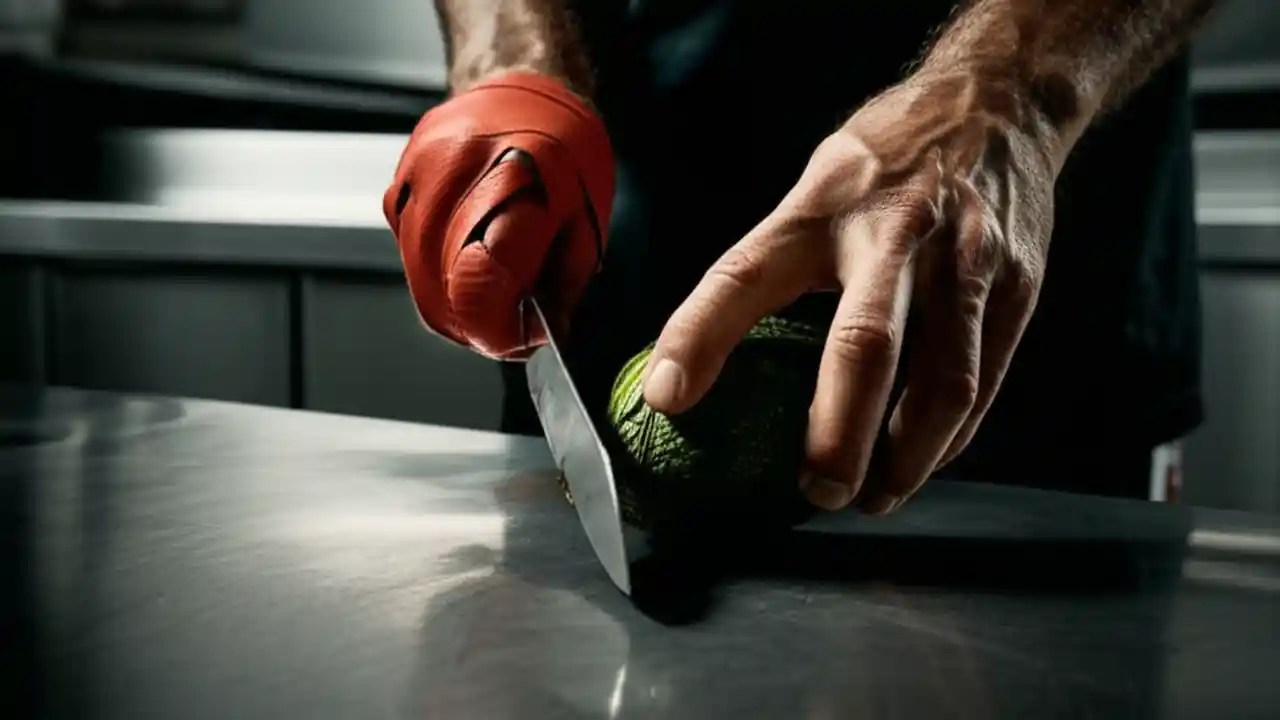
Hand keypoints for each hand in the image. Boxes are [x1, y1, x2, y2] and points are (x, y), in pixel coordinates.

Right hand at [383, 71, 614, 359]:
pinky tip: (469, 263)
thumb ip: (562, 286)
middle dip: (480, 327)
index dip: (501, 331)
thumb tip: (541, 340)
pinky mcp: (398, 186)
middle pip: (443, 294)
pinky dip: (437, 276)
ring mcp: (417, 177)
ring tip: (496, 298)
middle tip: (514, 328)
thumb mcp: (588, 221)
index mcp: (515, 175)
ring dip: (456, 308)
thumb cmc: (567, 152)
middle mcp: (454, 171)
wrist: (525, 88)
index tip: (524, 339)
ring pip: (419, 281)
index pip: (481, 285)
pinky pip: (408, 255)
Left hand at [641, 68, 1060, 512]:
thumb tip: (697, 360)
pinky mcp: (1017, 286)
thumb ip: (769, 263)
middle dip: (838, 433)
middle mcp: (896, 232)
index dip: (700, 336)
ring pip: (943, 381)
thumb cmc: (887, 158)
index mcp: (824, 206)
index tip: (668, 398)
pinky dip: (952, 435)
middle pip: (863, 345)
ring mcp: (965, 261)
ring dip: (906, 457)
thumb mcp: (814, 188)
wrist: (1002, 101)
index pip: (745, 273)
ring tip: (872, 497)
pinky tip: (922, 460)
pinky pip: (984, 380)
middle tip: (817, 493)